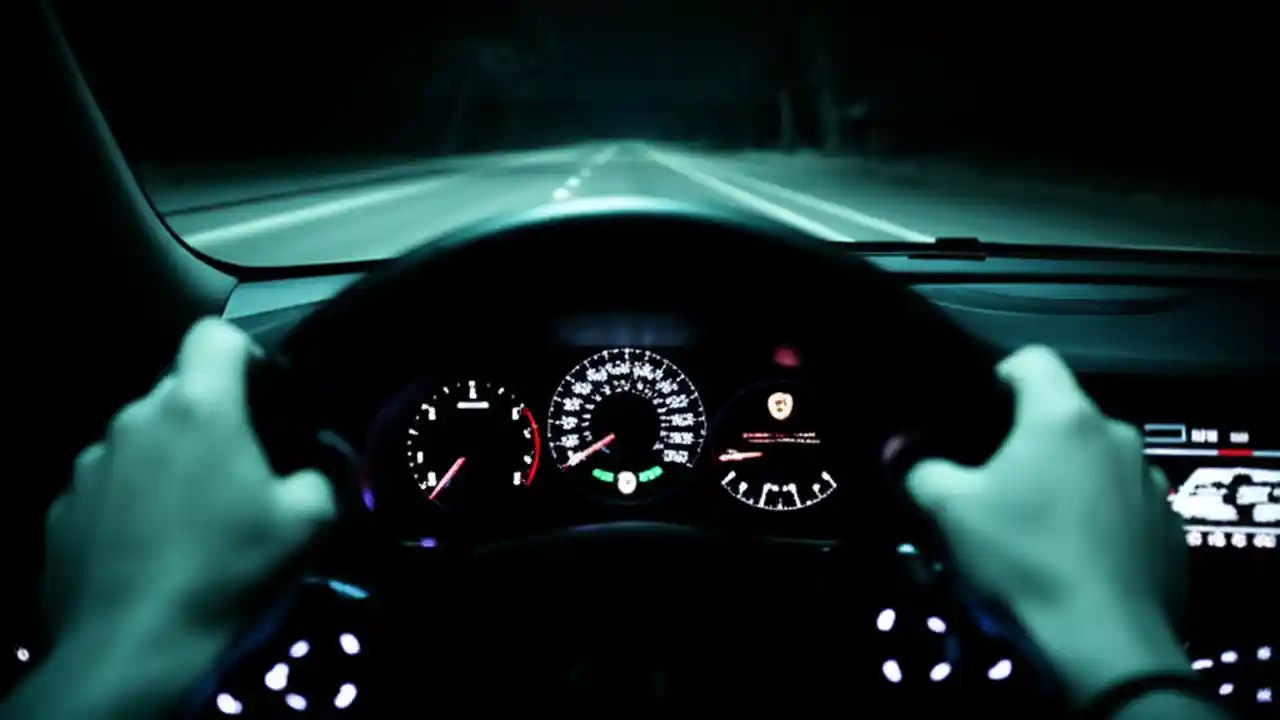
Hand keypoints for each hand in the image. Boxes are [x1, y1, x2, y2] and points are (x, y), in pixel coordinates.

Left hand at [43, 318, 334, 706]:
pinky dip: (131, 505)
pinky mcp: (61, 509)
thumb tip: (309, 470)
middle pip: (178, 392)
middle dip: (209, 420)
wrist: (132, 652)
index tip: (261, 398)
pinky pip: (108, 488)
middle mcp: (135, 421)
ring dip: (167, 463)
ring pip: (140, 441)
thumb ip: (318, 476)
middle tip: (239, 475)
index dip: (242, 356)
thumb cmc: (227, 574)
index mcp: (198, 409)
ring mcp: (90, 465)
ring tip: (191, 522)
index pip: (213, 335)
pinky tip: (151, 552)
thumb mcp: (306, 524)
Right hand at [907, 346, 1189, 701]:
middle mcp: (1115, 436)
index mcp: (1062, 417)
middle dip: (1031, 439)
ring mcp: (1150, 481)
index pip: (1033, 359)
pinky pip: (1125, 504)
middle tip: (997, 480)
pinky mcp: (1169, 526)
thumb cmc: (1024, 559)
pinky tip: (1075, 555)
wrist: (1106, 641)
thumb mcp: (952, 513)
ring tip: (1038, 524)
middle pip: (1065, 415)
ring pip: (1097, 460)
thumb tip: (900, 451)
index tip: (980, 411)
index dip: (1001, 375)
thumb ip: (921, 471)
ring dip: (1069, 478)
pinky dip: (1099, 517)